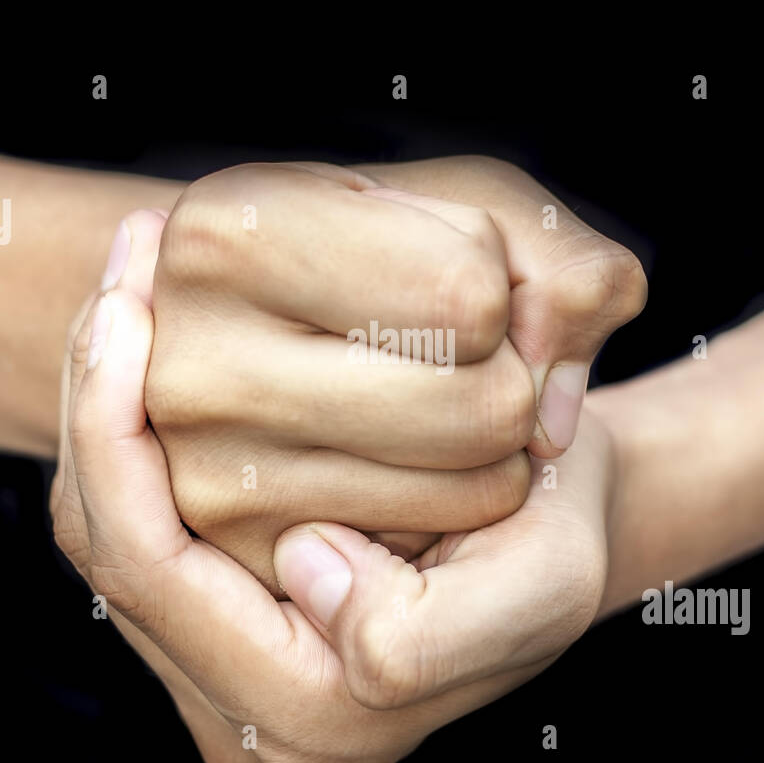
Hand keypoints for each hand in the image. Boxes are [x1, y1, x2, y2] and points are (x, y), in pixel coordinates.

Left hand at [50, 224, 617, 762]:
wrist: (555, 519)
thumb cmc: (556, 533)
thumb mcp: (546, 584)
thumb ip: (428, 631)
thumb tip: (301, 569)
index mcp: (315, 723)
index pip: (147, 572)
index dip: (111, 435)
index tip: (125, 306)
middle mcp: (250, 721)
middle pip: (107, 547)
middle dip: (92, 400)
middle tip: (113, 272)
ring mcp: (226, 675)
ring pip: (107, 528)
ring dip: (101, 405)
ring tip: (118, 287)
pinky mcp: (222, 621)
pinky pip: (137, 517)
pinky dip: (128, 427)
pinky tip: (141, 341)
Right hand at [144, 156, 645, 596]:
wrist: (300, 331)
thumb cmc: (396, 254)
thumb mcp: (484, 208)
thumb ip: (570, 269)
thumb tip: (552, 421)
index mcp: (227, 234)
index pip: (468, 293)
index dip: (497, 285)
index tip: (440, 271)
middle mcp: (193, 360)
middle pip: (479, 404)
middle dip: (510, 374)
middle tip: (456, 349)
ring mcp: (207, 473)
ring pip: (468, 481)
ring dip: (496, 443)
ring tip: (433, 395)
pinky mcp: (250, 553)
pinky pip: (437, 542)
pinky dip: (461, 500)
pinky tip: (412, 457)